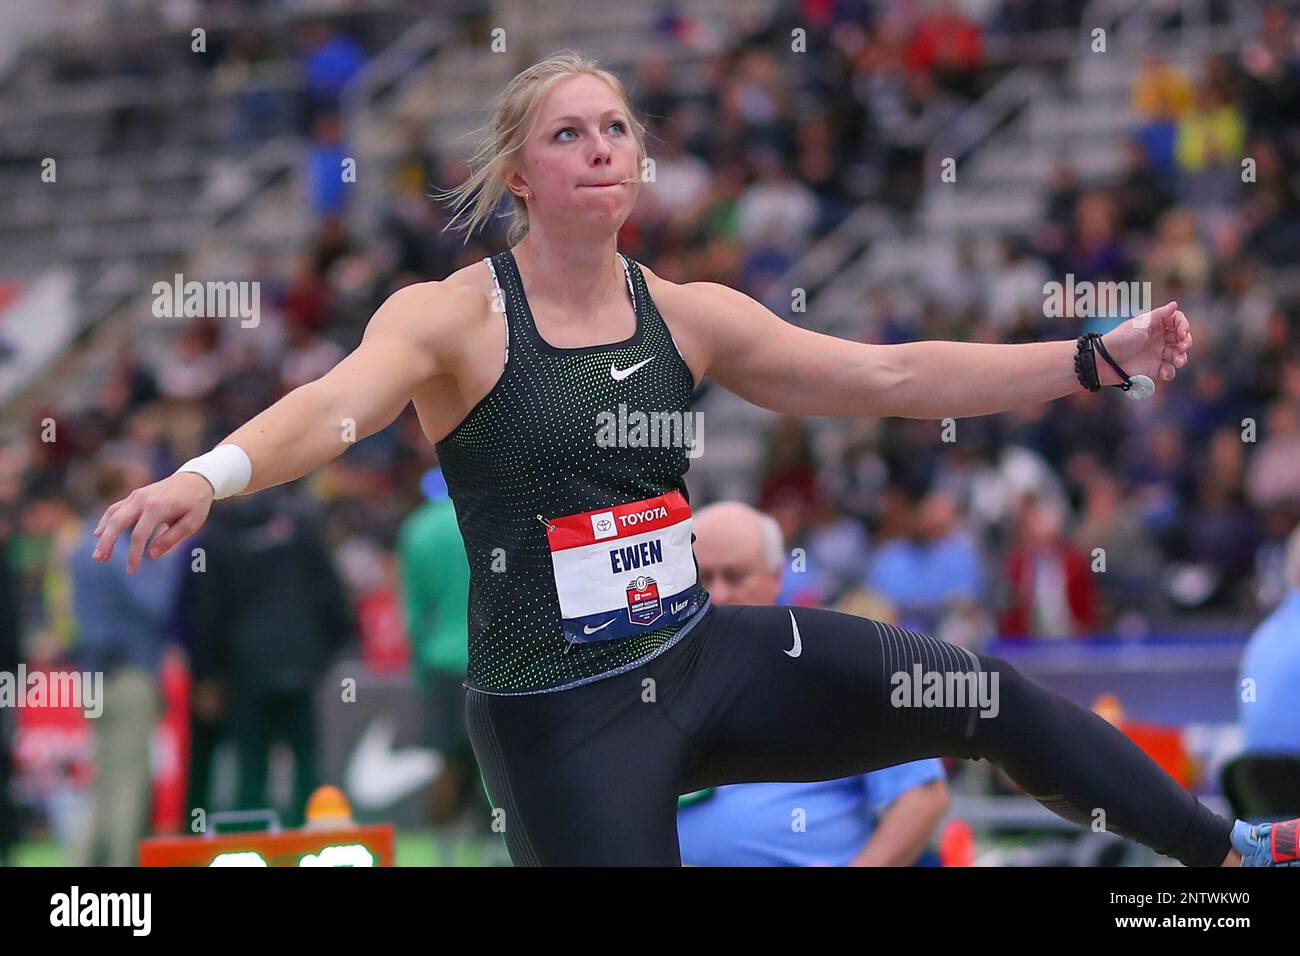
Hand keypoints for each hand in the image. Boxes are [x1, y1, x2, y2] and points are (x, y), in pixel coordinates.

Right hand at [92, 471, 215, 572]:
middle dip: (107, 542)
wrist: (196, 478)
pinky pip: (116, 508)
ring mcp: (137, 495)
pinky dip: (106, 521)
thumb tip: (151, 555)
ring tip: (98, 553)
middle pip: (118, 522)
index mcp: (158, 507)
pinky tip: (100, 533)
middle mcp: (143, 500)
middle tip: (99, 560)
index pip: (139, 535)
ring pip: (113, 514)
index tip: (131, 570)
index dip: (133, 554)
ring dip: (103, 533)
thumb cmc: (196, 503)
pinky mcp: (135, 495)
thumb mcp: (192, 523)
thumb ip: (171, 538)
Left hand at [1097, 301, 1191, 385]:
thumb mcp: (1140, 324)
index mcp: (1155, 325)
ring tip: (1178, 361)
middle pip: (1182, 339)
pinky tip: (1164, 372)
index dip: (1184, 326)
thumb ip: (1159, 315)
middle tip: (1182, 347)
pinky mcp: (1153, 369)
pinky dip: (1170, 372)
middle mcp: (1158, 338)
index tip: (1182, 333)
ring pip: (1178, 355)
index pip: (1177, 321)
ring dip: (1182, 358)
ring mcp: (1157, 354)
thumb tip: (1175, 304)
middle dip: (1186, 342)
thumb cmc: (1120, 339)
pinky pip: (1169, 371)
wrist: (1104, 361)